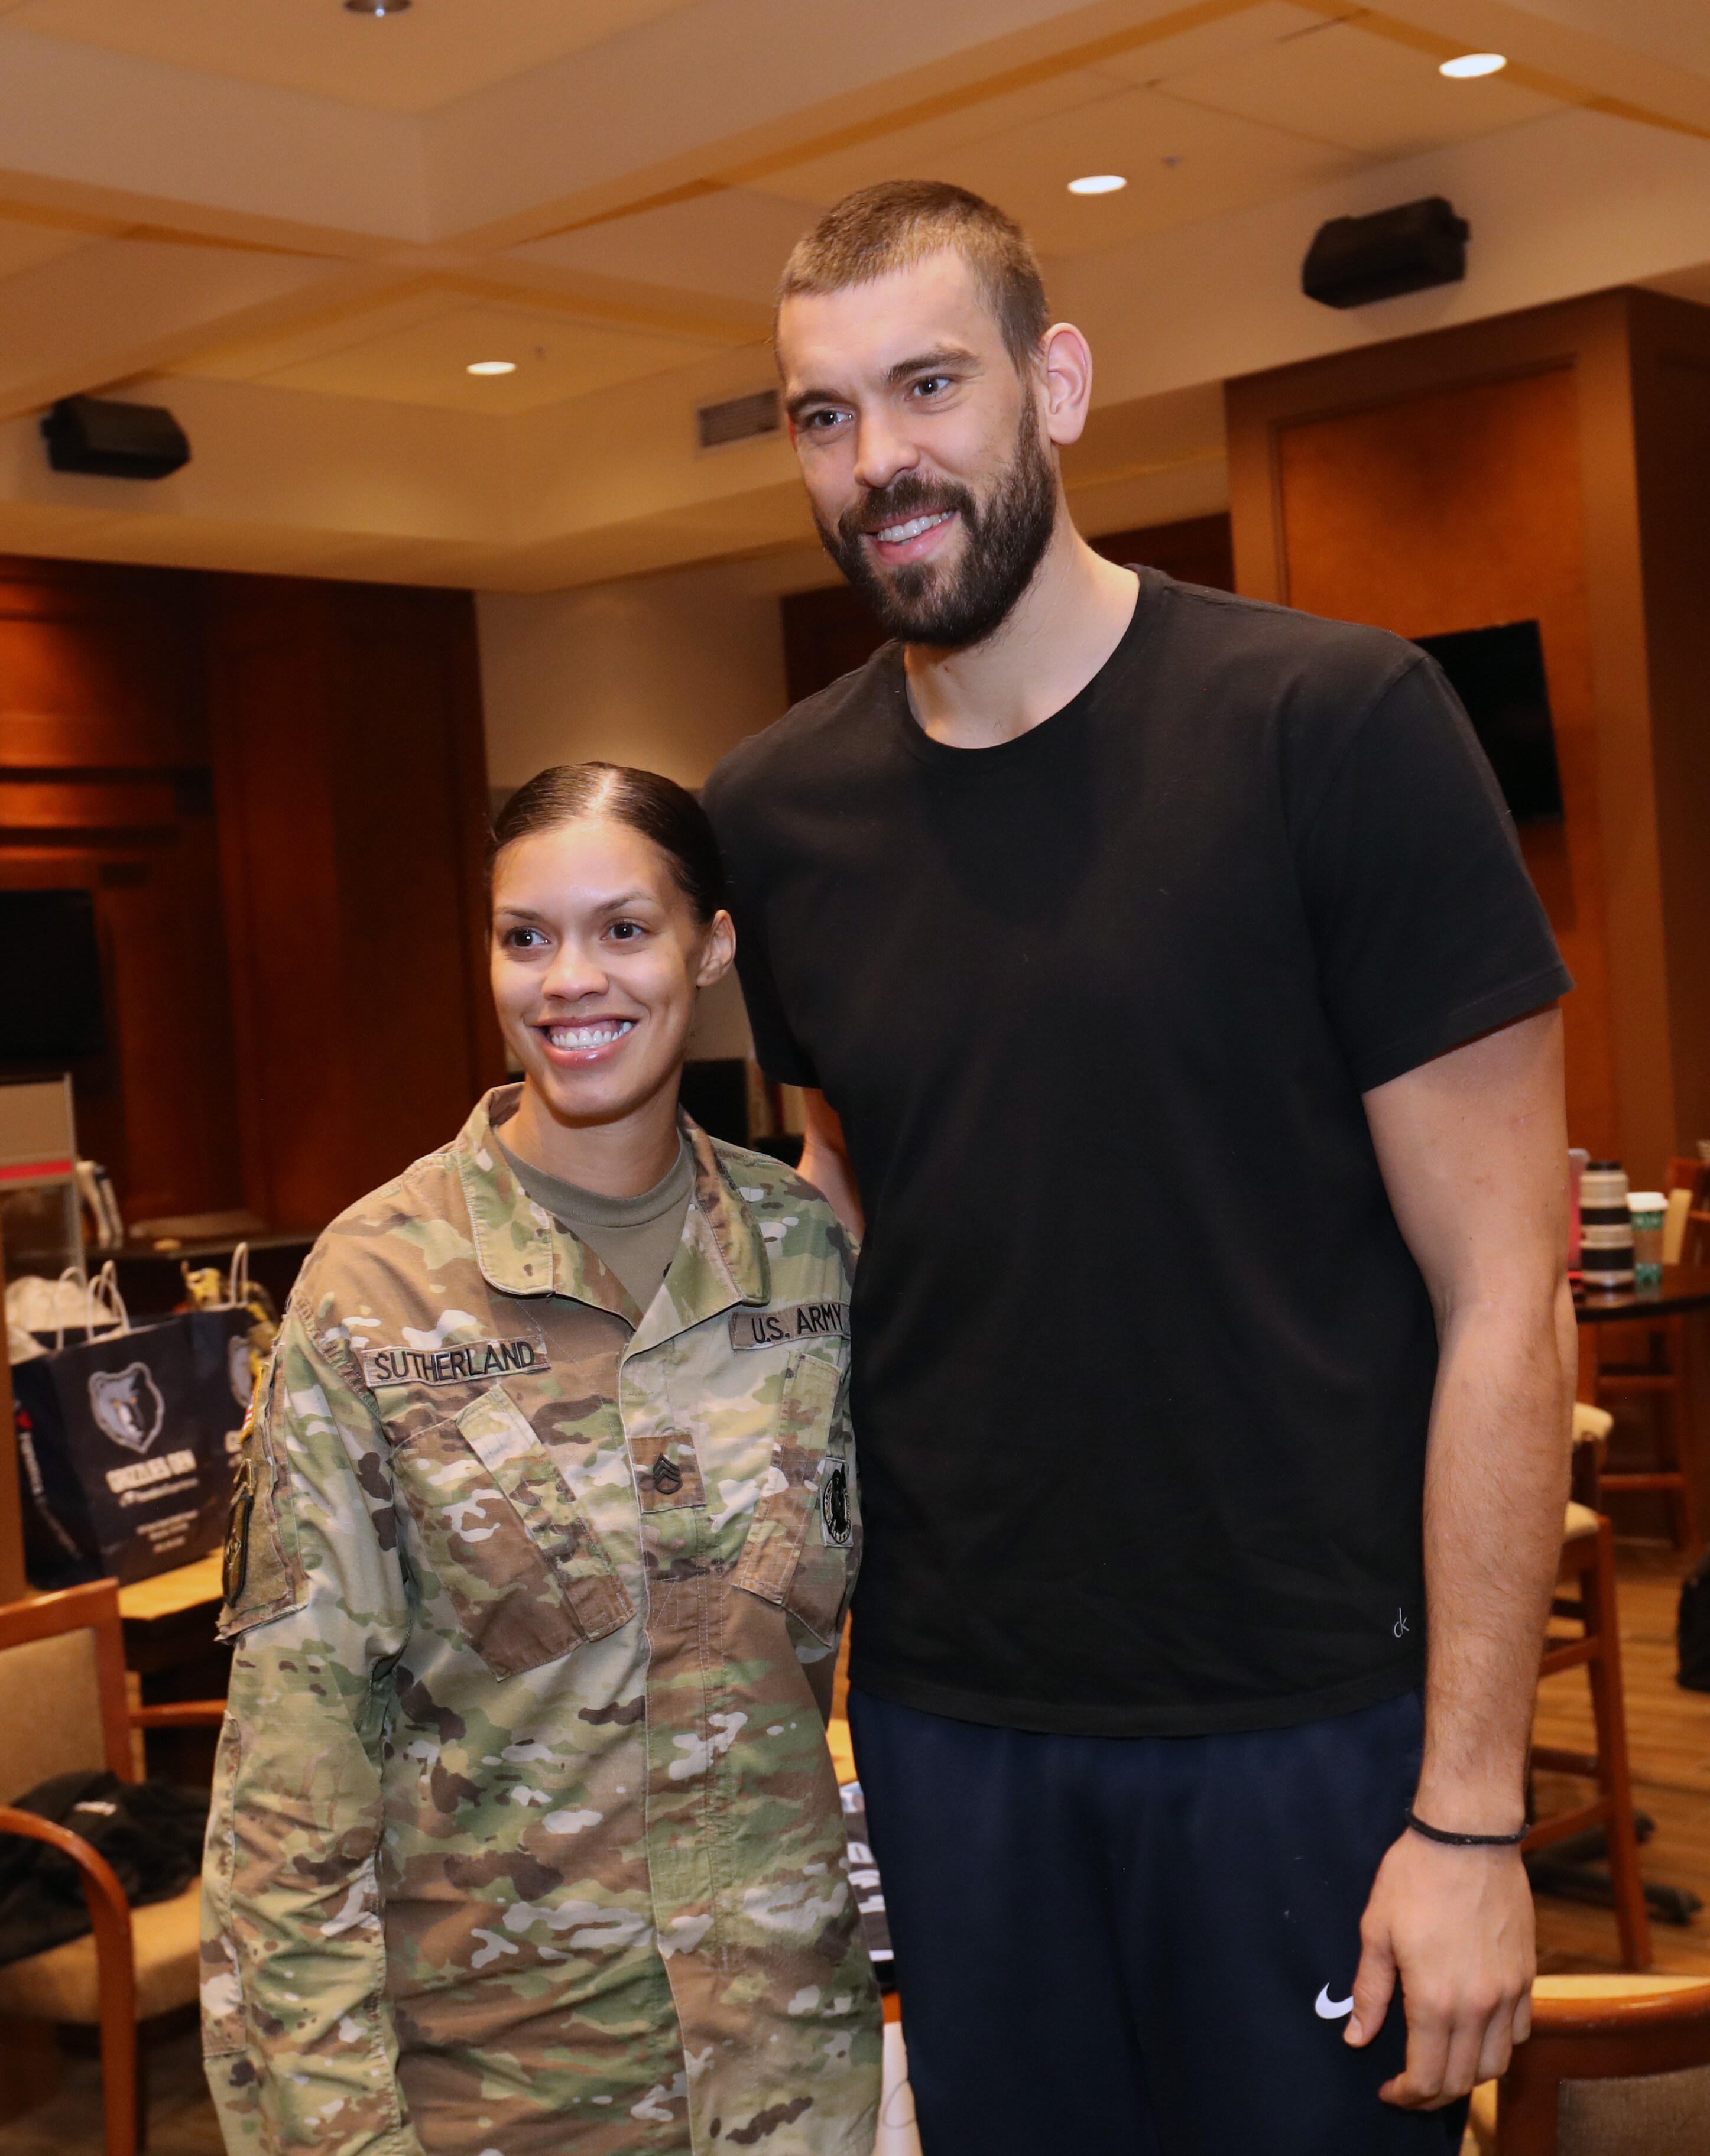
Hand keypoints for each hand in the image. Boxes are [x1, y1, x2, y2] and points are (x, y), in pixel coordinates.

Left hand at [1346, 1828, 1534, 2107]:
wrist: (1468, 1836)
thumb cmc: (1414, 1877)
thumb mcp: (1376, 1930)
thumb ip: (1370, 1991)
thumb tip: (1357, 2037)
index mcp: (1435, 1999)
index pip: (1426, 2077)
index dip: (1406, 2095)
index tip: (1388, 2091)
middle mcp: (1478, 2006)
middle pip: (1463, 2080)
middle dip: (1433, 2095)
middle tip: (1410, 2086)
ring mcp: (1509, 1992)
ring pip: (1497, 2063)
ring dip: (1469, 2075)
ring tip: (1442, 2063)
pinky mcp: (1527, 1975)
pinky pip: (1521, 2030)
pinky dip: (1500, 2045)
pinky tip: (1477, 2031)